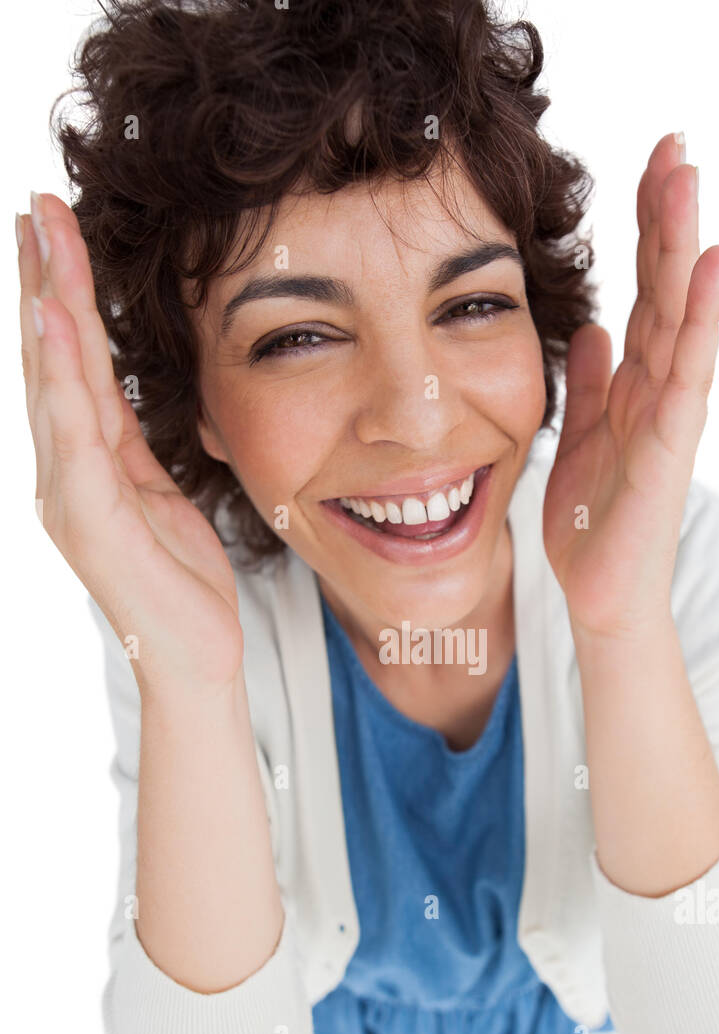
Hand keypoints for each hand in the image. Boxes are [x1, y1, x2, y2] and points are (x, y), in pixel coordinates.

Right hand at [19, 193, 242, 692]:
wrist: (194, 659)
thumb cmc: (181, 583)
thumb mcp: (161, 497)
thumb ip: (133, 447)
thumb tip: (119, 395)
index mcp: (86, 464)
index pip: (72, 365)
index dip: (63, 297)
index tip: (55, 230)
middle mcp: (64, 473)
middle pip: (52, 359)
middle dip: (45, 280)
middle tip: (38, 203)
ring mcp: (69, 495)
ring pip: (54, 382)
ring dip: (46, 304)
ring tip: (40, 235)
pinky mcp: (88, 519)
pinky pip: (74, 432)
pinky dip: (59, 372)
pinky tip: (53, 317)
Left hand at [542, 132, 718, 644]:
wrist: (599, 596)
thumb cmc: (593, 524)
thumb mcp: (579, 438)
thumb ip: (589, 385)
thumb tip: (591, 328)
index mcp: (633, 384)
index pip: (642, 291)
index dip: (643, 231)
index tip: (648, 164)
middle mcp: (658, 389)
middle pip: (664, 288)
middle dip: (666, 216)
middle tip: (674, 143)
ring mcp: (671, 413)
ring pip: (680, 314)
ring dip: (683, 245)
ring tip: (689, 176)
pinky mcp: (672, 445)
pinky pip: (688, 370)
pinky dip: (700, 318)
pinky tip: (708, 266)